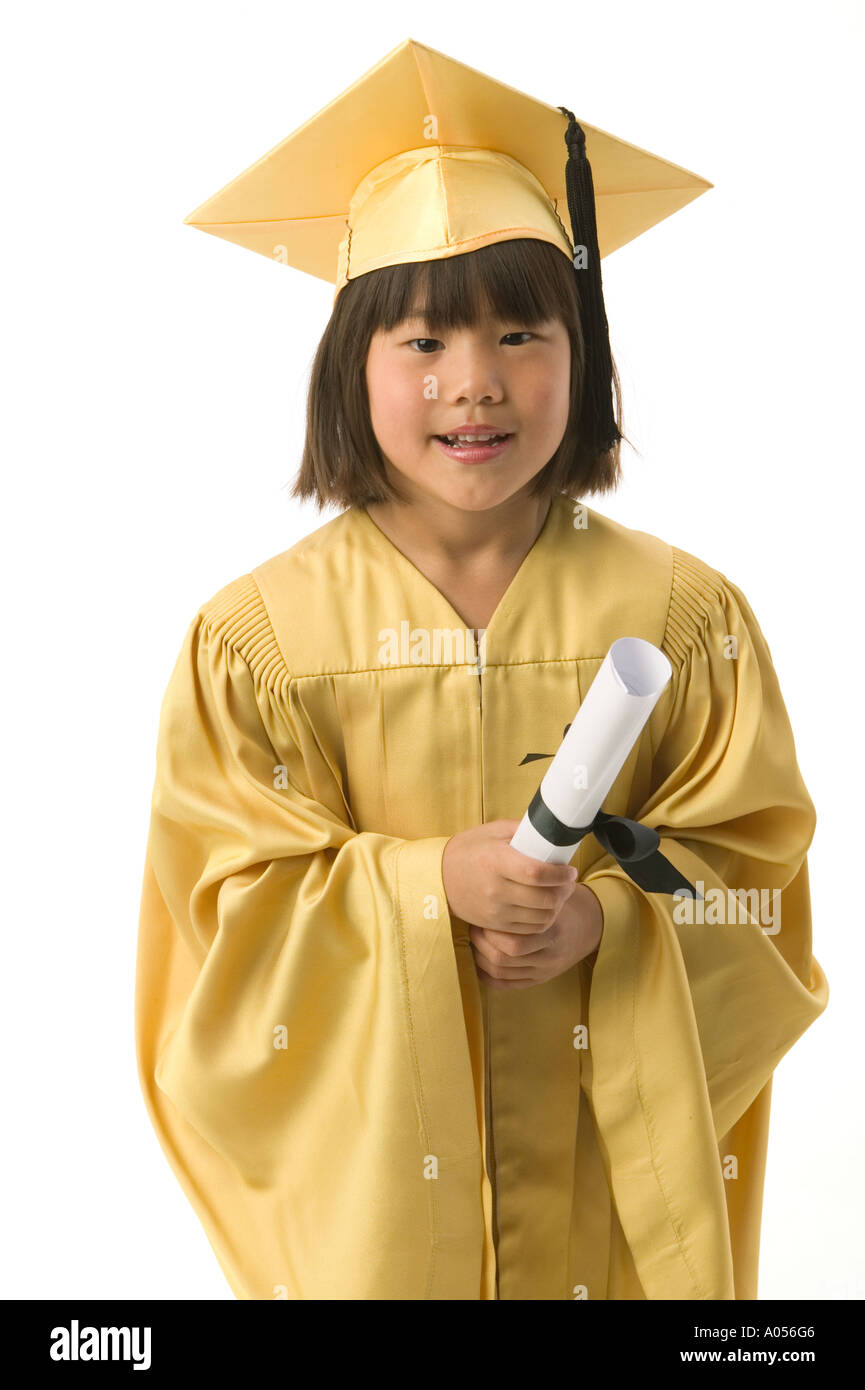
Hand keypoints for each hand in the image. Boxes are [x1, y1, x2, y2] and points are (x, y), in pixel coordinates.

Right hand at [442, 819, 578, 933]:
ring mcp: (495, 910)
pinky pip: (529, 930)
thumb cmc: (469, 850)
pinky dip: (543, 921)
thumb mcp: (493, 832)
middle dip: (565, 891)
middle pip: (544, 898)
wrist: (438, 877)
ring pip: (540, 918)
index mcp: (496, 861)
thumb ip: (522, 831)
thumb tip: (551, 833)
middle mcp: (495, 889)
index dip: (560, 874)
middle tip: (569, 882)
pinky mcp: (494, 924)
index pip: (536, 873)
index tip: (570, 870)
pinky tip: (544, 908)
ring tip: (559, 895)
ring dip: (557, 907)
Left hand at [470, 880, 603, 990]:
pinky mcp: (540, 977)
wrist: (590, 925)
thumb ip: (538, 868)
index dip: (491, 927)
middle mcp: (551, 948)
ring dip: (481, 956)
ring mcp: (546, 966)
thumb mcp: (557, 883)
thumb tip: (519, 839)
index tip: (480, 912)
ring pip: (502, 969)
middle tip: (474, 927)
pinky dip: (488, 975)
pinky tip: (480, 962)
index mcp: (554, 924)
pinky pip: (507, 983)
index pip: (516, 936)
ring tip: (474, 940)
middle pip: (507, 954)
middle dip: (483, 942)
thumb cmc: (565, 899)